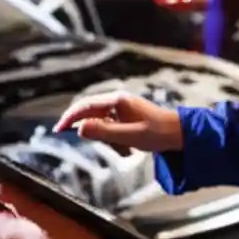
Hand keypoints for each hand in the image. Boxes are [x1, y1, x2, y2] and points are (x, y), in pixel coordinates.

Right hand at [53, 91, 182, 152]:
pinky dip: (100, 128)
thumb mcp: (130, 136)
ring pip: (97, 114)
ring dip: (89, 125)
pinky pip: (107, 119)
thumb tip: (80, 128)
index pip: (86, 105)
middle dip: (75, 119)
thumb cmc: (158, 133)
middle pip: (88, 107)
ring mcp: (122, 106)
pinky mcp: (126, 114)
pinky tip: (106, 139)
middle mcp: (118, 100)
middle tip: (60, 131)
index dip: (70, 116)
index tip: (58, 128)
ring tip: (90, 138)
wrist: (179, 132)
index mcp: (118, 101)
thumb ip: (105, 132)